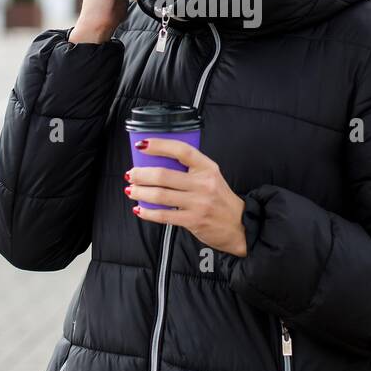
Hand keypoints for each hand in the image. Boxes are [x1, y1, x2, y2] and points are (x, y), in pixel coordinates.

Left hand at [126, 138, 247, 257]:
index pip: (182, 150)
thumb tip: (157, 163)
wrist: (239, 226)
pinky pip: (164, 215)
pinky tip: (139, 209)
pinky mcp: (193, 221)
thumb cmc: (220, 199)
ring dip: (141, 192)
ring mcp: (199, 203)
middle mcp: (204, 183)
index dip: (159, 145)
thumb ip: (190, 170)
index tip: (142, 145)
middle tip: (131, 173)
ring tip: (131, 190)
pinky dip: (147, 212)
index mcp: (208, 167)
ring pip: (161, 195)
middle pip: (164, 175)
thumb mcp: (211, 177)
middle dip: (141, 174)